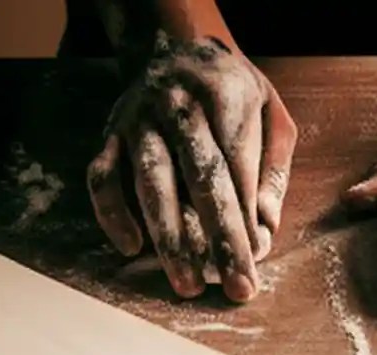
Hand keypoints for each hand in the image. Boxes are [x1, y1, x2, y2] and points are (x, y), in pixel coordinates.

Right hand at [87, 34, 296, 301]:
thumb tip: (266, 224)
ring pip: (151, 183)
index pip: (238, 167)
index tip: (256, 260)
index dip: (247, 216)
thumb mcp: (270, 111)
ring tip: (187, 284)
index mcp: (224, 96)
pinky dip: (112, 214)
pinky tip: (132, 248)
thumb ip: (273, 166)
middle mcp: (178, 106)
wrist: (173, 44)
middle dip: (220, 239)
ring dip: (169, 238)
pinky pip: (102, 177)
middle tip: (235, 287)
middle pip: (201, 180)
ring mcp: (139, 121)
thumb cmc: (231, 90)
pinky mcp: (110, 134)